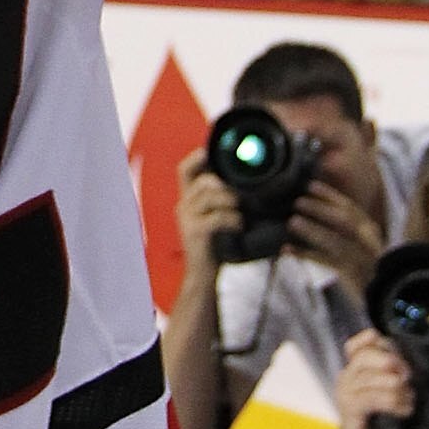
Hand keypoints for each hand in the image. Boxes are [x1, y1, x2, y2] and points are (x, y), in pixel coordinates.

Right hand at [173, 146, 240, 281]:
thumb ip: (220, 201)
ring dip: (232, 200)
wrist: (202, 276)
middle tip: (244, 191)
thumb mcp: (213, 218)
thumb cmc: (213, 246)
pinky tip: (240, 225)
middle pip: (202, 181)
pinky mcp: (195, 233)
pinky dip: (232, 219)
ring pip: (210, 196)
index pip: (184, 170)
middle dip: (225, 183)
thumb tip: (242, 185)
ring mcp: (187, 218)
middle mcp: (183, 205)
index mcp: (186, 199)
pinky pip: (216, 218)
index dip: (197, 157)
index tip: (214, 152)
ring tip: (245, 208)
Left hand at [286, 178, 387, 299]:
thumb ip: (346, 226)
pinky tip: (287, 250)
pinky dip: (305, 255)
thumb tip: (318, 206)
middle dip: (320, 209)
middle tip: (298, 202)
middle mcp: (367, 241)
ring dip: (312, 230)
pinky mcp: (350, 274)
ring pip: (334, 241)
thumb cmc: (368, 265)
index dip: (329, 195)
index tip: (310, 186)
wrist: (386, 294)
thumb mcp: (363, 241)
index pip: (350, 208)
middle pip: (344, 221)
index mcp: (370, 229)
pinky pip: (324, 262)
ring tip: (292, 222)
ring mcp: (360, 258)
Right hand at [325, 328, 409, 428]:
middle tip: (410, 377)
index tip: (403, 357)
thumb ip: (399, 380)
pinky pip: (368, 398)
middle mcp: (346, 379)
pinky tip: (404, 410)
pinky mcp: (349, 414)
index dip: (382, 343)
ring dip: (394, 386)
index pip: (361, 342)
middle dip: (391, 361)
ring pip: (368, 375)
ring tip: (410, 400)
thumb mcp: (393, 400)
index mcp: (356, 372)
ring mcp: (345, 396)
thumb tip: (426, 367)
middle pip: (364, 354)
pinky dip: (389, 401)